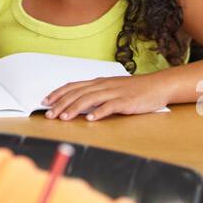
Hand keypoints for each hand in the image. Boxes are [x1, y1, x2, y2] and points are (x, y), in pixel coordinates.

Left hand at [43, 70, 170, 120]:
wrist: (157, 86)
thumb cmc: (134, 89)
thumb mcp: (111, 89)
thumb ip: (96, 94)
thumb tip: (78, 103)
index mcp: (99, 82)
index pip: (73, 86)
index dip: (58, 93)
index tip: (45, 101)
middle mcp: (104, 85)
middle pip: (78, 93)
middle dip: (61, 104)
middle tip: (48, 114)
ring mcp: (115, 93)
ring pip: (90, 99)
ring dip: (75, 108)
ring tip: (64, 118)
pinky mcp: (126, 101)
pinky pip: (110, 106)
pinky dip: (99, 112)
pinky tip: (91, 119)